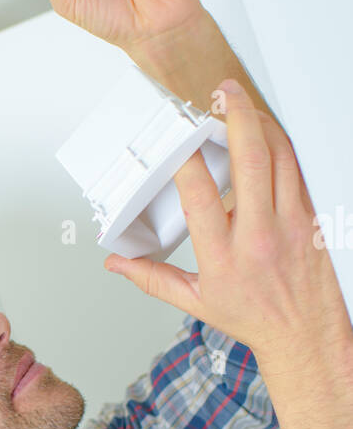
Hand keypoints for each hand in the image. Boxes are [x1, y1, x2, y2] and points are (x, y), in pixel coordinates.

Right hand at [103, 81, 352, 370]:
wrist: (304, 334)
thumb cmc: (254, 318)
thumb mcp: (195, 302)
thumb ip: (152, 279)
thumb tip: (117, 264)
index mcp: (224, 256)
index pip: (201, 196)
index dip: (186, 160)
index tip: (176, 138)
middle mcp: (260, 235)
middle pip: (251, 160)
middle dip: (235, 117)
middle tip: (221, 93)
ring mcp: (290, 223)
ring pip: (280, 156)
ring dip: (260, 122)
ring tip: (241, 104)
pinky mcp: (311, 217)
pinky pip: (298, 168)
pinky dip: (281, 144)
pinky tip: (266, 133)